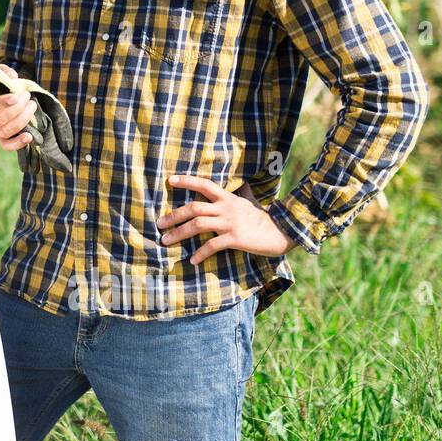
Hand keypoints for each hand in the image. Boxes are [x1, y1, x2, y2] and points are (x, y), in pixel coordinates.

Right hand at [0, 64, 35, 151]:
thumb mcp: (0, 72)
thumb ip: (4, 72)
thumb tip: (12, 78)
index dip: (2, 103)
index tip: (16, 97)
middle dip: (18, 109)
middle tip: (28, 97)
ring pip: (4, 131)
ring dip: (22, 120)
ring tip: (32, 107)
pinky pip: (6, 145)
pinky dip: (17, 143)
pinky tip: (29, 137)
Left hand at [157, 175, 295, 263]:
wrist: (283, 232)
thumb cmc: (263, 218)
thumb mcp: (249, 201)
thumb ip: (239, 194)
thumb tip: (238, 184)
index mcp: (227, 198)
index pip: (204, 184)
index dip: (187, 181)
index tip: (170, 180)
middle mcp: (226, 208)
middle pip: (193, 208)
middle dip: (174, 216)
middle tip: (159, 224)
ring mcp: (230, 223)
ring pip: (198, 225)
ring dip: (179, 233)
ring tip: (166, 241)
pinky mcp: (235, 239)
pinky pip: (212, 245)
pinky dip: (200, 253)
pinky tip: (192, 260)